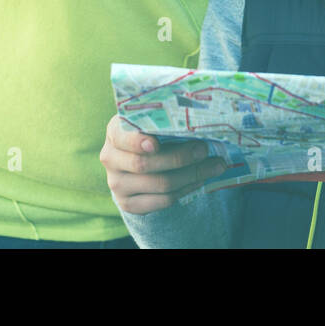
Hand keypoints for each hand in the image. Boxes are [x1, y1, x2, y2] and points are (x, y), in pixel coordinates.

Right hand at [100, 115, 226, 214]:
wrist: (133, 165)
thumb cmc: (149, 134)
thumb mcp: (149, 122)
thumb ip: (164, 122)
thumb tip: (199, 121)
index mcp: (115, 132)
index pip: (122, 138)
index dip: (137, 142)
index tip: (155, 143)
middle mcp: (110, 158)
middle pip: (146, 164)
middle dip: (180, 157)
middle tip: (204, 150)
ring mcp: (117, 184)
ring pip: (160, 184)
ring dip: (191, 175)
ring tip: (214, 166)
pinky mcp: (129, 204)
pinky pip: (163, 200)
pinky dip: (186, 190)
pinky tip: (199, 180)